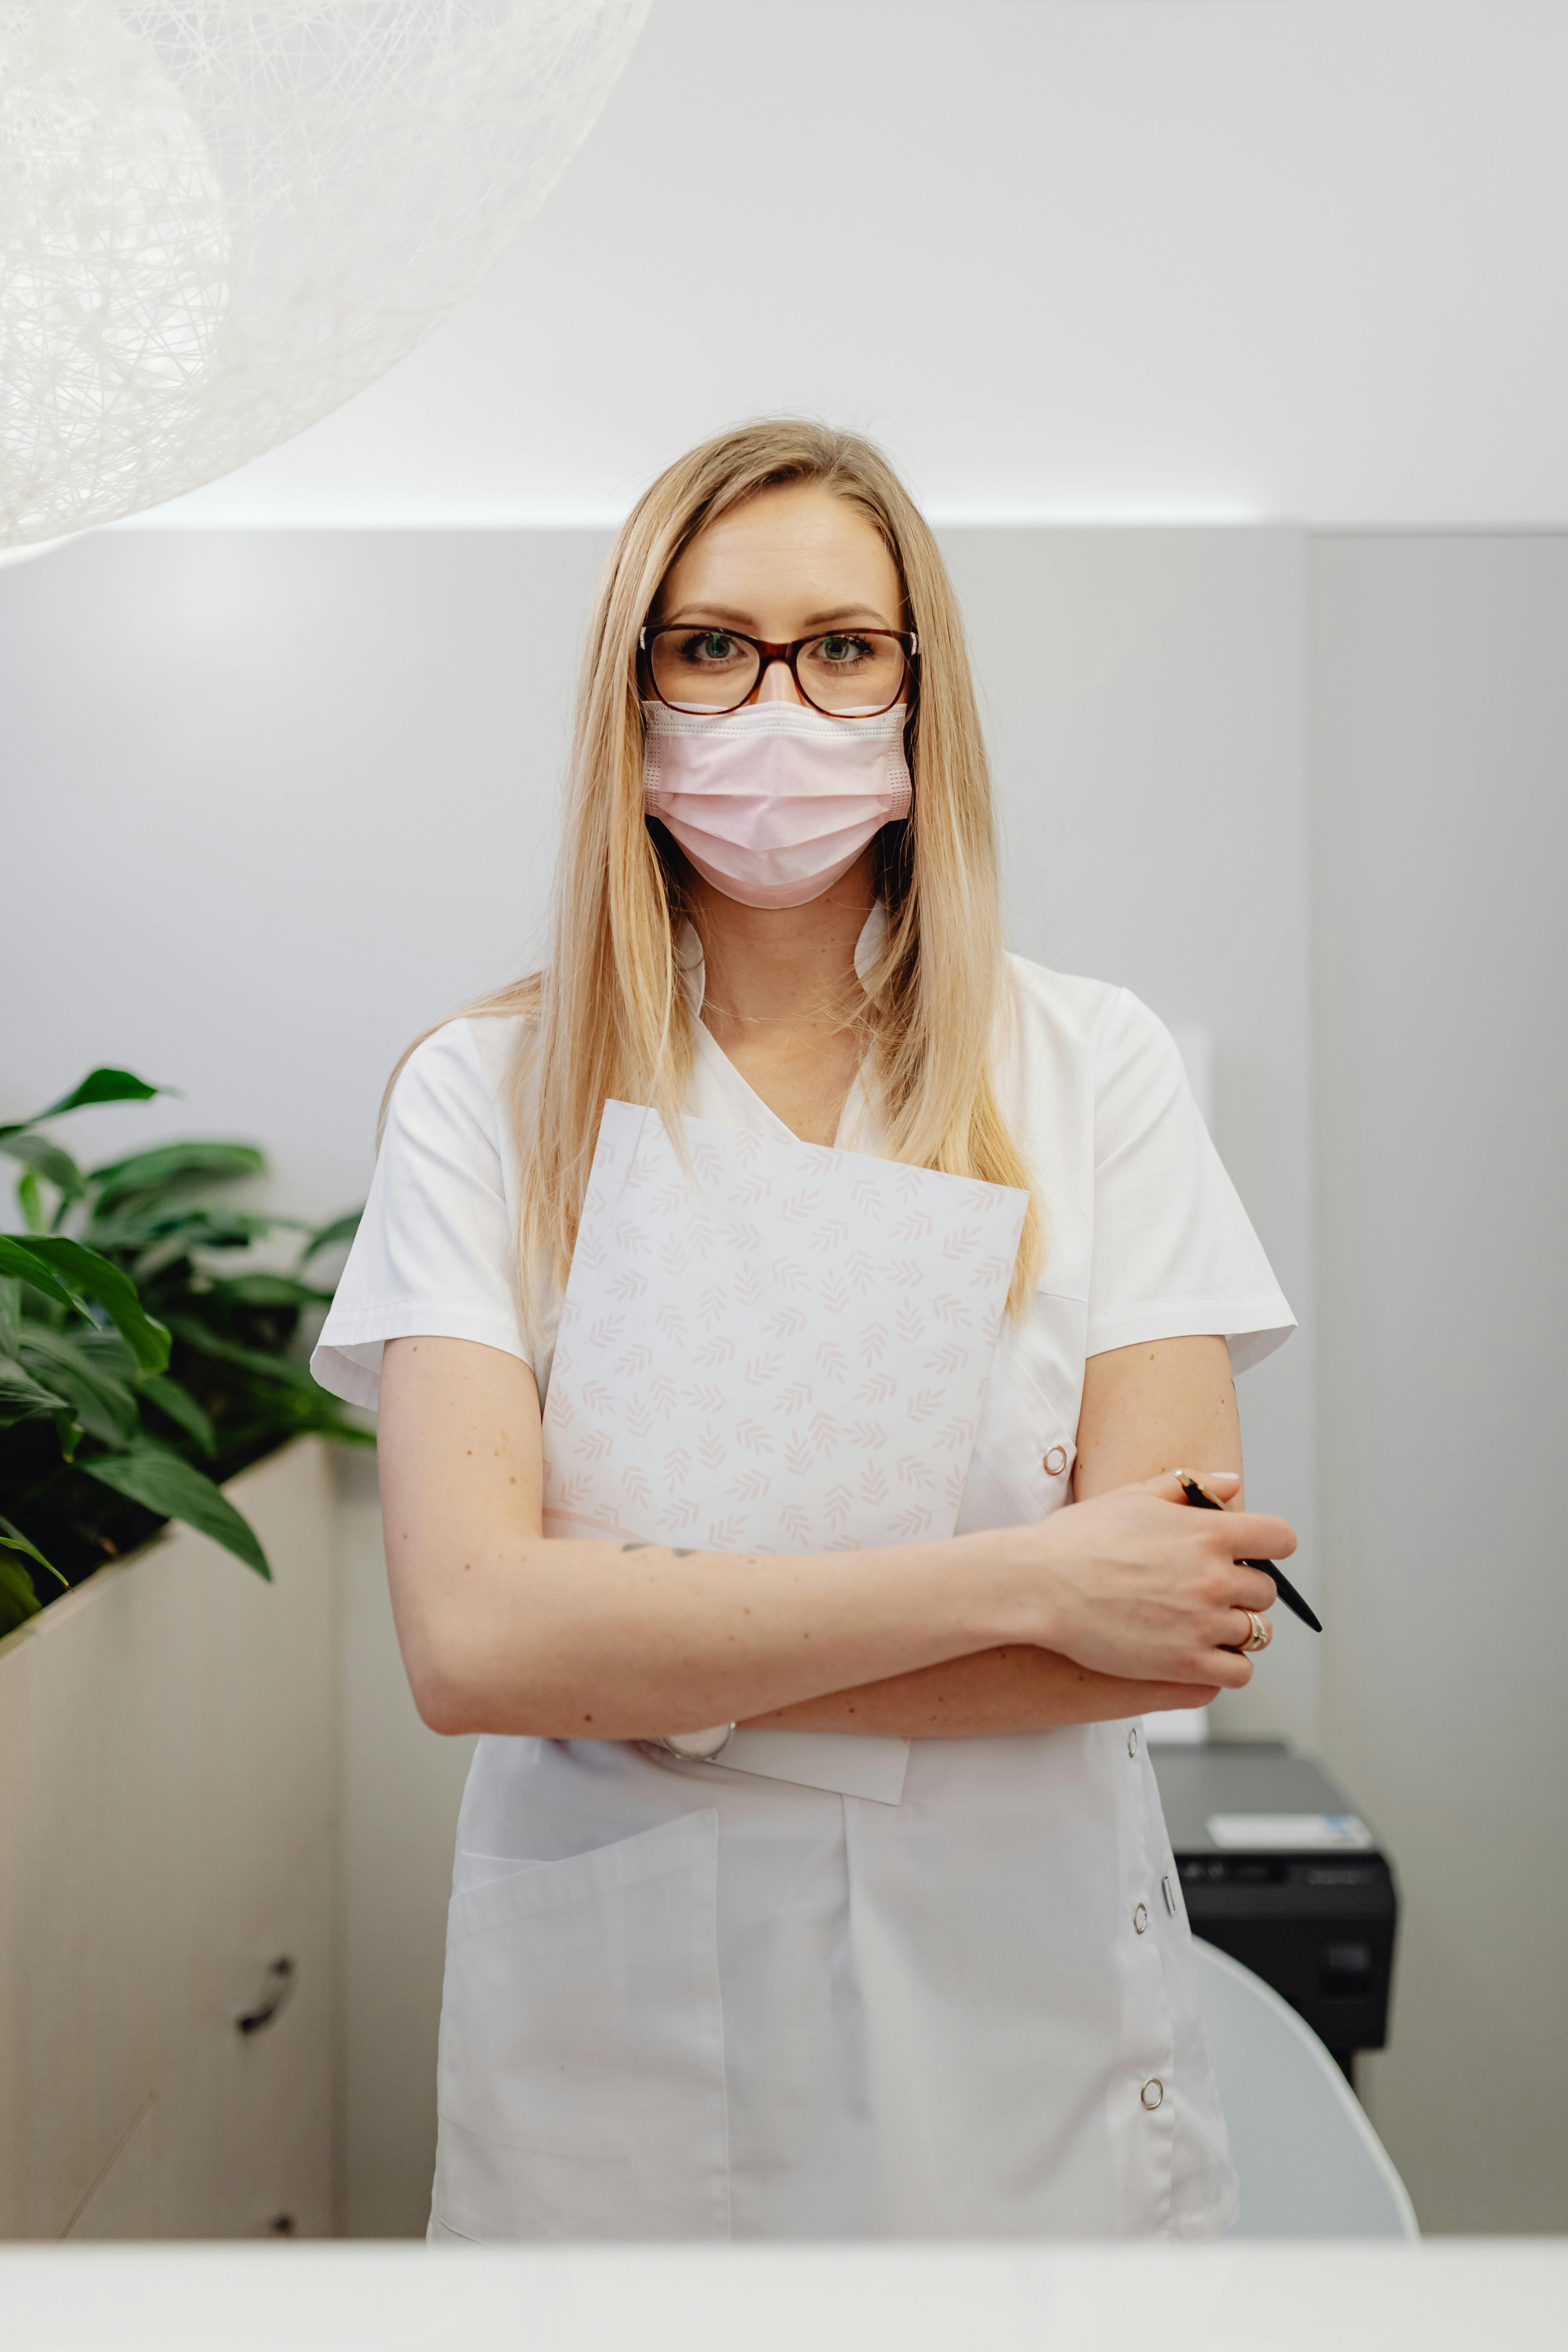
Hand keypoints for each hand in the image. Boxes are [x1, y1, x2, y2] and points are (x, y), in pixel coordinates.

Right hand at [1021, 1470, 1293, 1688]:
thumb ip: (1189, 1486)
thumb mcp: (1134, 1496)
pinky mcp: (1185, 1663)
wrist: (1039, 1585)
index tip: (1250, 1552)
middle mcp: (1214, 1579)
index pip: (1280, 1539)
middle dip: (1243, 1590)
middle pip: (1265, 1591)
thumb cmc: (1079, 1538)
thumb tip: (1234, 1484)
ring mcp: (1203, 1624)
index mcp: (1208, 1534)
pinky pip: (1237, 1672)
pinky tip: (1201, 1653)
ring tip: (1201, 1623)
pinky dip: (1227, 1665)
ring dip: (1235, 1628)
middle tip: (1207, 1591)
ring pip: (1255, 1633)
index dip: (1269, 1545)